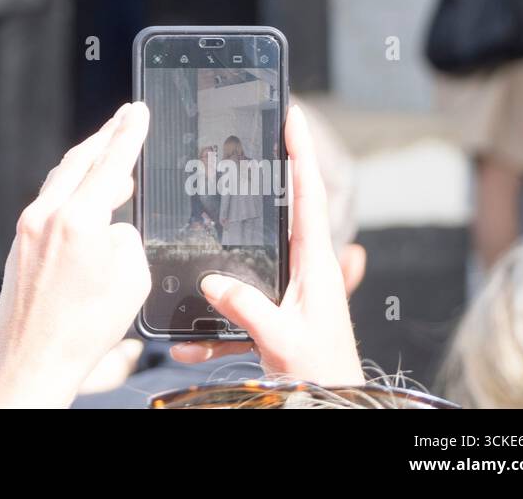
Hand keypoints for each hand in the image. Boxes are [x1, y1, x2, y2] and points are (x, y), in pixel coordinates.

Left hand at [0, 102, 151, 408]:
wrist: (31, 362)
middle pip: (79, 160)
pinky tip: (86, 200)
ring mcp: (28, 227)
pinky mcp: (20, 242)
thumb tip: (114, 226)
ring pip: (61, 179)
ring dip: (88, 165)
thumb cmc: (80, 333)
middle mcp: (47, 216)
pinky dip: (71, 192)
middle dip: (105, 137)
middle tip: (124, 119)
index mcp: (78, 221)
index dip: (128, 133)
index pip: (110, 163)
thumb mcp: (131, 281)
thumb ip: (127, 239)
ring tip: (112, 159)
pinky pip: (50, 202)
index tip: (136, 111)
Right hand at [169, 105, 364, 386]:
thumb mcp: (283, 338)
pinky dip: (213, 328)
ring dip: (220, 277)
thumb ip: (248, 307)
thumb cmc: (323, 373)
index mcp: (316, 265)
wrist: (333, 406)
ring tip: (192, 280)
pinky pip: (239, 309)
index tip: (293, 116)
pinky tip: (189, 346)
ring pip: (249, 267)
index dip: (301, 153)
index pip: (309, 195)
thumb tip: (212, 282)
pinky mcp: (278, 315)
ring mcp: (292, 292)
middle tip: (235, 153)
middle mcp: (306, 271)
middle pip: (280, 216)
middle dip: (258, 188)